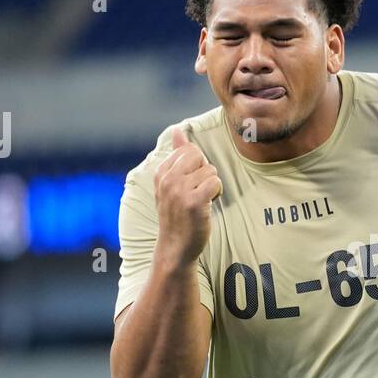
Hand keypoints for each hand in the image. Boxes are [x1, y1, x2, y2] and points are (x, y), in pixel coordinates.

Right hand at [153, 125, 222, 264]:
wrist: (175, 247)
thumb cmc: (177, 214)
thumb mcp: (171, 183)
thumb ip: (176, 154)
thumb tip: (178, 130)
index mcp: (161, 172)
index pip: (188, 150)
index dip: (196, 166)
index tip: (190, 184)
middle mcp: (167, 179)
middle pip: (199, 156)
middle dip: (205, 172)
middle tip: (197, 192)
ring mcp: (179, 191)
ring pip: (210, 171)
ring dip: (211, 186)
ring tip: (200, 202)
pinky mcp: (193, 203)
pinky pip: (215, 182)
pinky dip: (216, 193)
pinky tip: (207, 205)